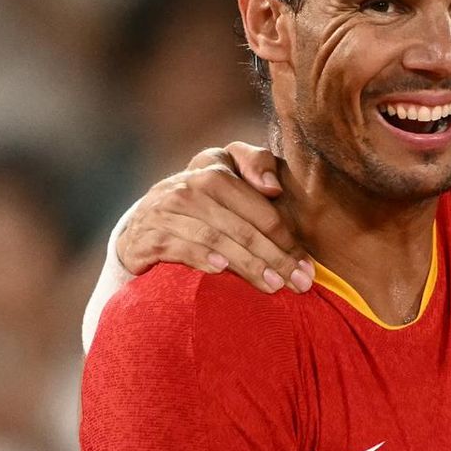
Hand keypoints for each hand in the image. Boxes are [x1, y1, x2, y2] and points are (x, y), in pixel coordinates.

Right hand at [115, 144, 312, 293]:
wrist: (144, 221)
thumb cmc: (201, 200)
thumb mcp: (227, 172)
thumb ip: (256, 164)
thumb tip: (273, 187)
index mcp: (214, 171)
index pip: (260, 209)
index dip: (287, 239)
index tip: (306, 265)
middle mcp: (188, 188)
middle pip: (242, 228)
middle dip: (275, 258)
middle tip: (299, 283)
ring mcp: (165, 212)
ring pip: (215, 239)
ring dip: (247, 265)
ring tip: (273, 285)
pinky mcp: (147, 237)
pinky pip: (179, 248)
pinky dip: (201, 258)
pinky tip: (221, 271)